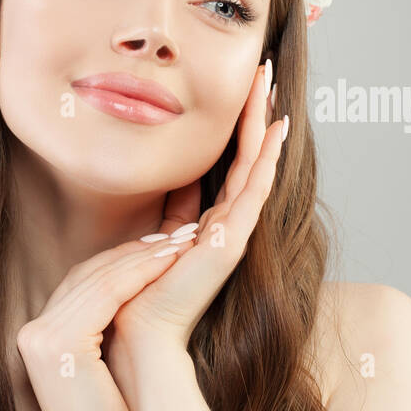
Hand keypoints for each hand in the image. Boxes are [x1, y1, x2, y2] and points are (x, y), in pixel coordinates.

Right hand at [16, 238, 189, 410]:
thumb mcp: (104, 365)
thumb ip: (103, 329)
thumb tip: (132, 294)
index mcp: (39, 335)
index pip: (84, 280)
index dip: (124, 259)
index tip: (162, 243)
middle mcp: (33, 331)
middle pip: (90, 273)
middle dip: (136, 250)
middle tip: (177, 232)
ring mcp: (41, 336)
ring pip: (100, 278)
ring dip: (144, 256)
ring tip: (182, 241)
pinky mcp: (60, 343)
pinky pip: (106, 294)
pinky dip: (140, 274)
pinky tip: (170, 261)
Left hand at [111, 60, 286, 352]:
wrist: (137, 337)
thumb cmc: (134, 298)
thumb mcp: (149, 242)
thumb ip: (166, 214)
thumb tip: (172, 184)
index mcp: (207, 227)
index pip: (229, 167)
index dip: (237, 129)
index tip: (243, 94)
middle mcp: (227, 226)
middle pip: (247, 158)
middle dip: (255, 116)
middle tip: (263, 73)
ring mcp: (234, 233)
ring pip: (255, 165)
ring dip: (264, 125)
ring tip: (270, 87)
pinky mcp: (233, 240)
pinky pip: (255, 188)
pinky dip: (267, 156)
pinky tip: (275, 128)